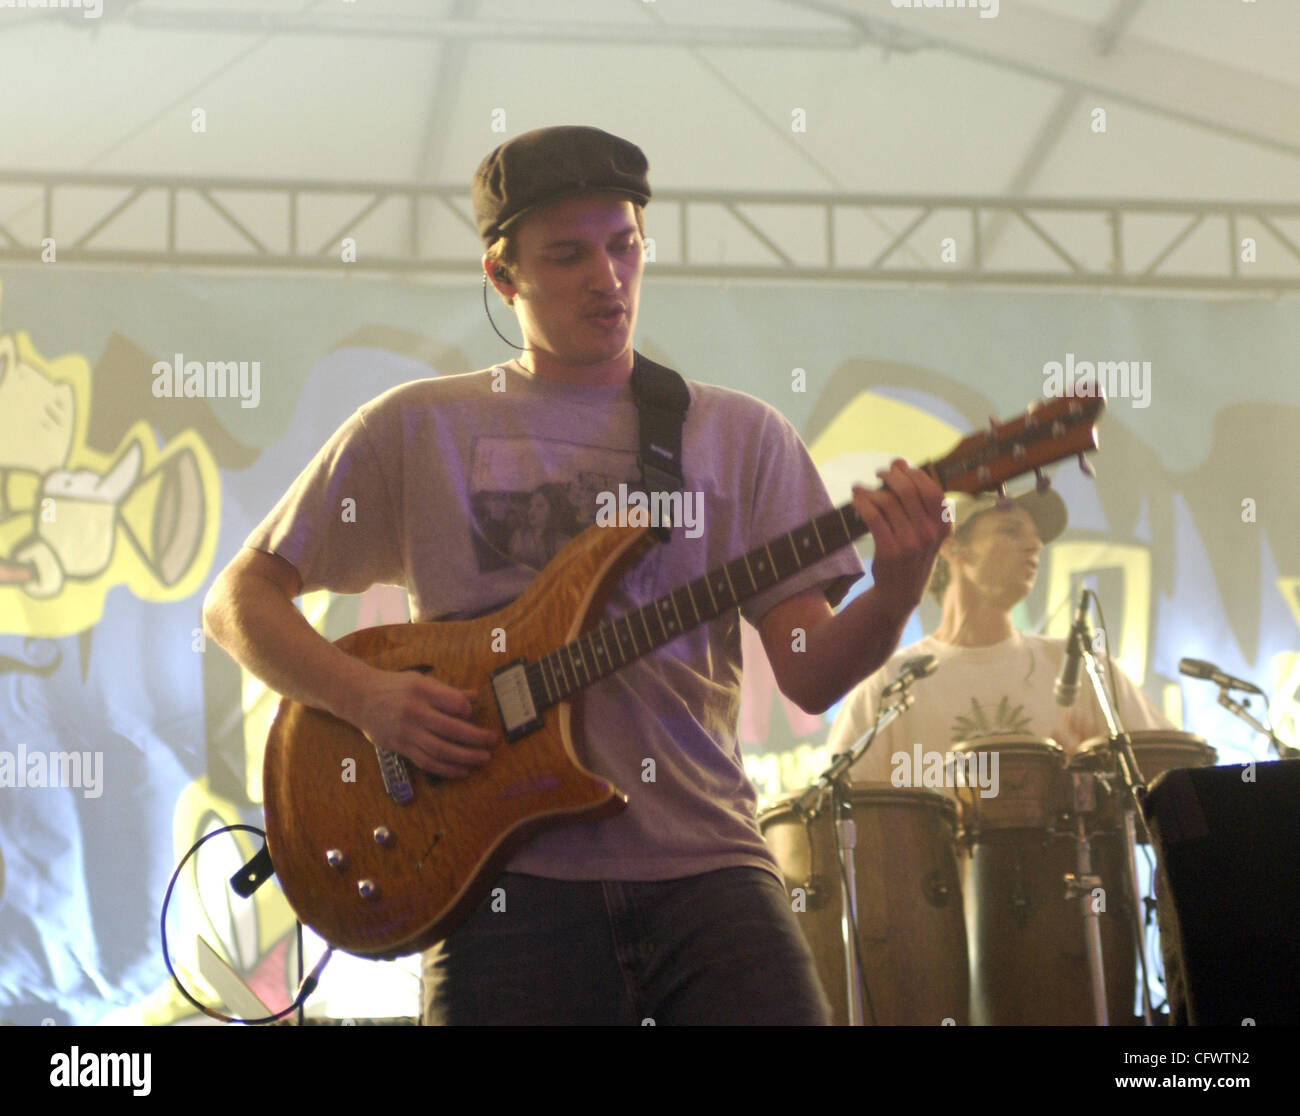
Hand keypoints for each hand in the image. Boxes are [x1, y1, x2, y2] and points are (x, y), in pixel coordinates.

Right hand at [352, 667, 497, 778]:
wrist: (359, 698)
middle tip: (492, 741)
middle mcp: (414, 712)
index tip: (473, 714)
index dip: (467, 710)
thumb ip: (447, 691)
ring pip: (440, 750)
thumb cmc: (395, 686)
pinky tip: (462, 770)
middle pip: (450, 729)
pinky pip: (426, 761)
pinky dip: (446, 768)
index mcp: (421, 690)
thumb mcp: (420, 680)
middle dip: (475, 738)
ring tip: (483, 759)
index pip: (453, 703)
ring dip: (465, 757)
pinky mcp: (400, 748)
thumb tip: (475, 697)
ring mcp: (406, 732)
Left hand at [852, 459, 949, 620]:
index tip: (899, 467)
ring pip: (889, 502)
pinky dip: (863, 503)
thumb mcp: (924, 530)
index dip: (915, 474)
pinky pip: (874, 517)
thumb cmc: (911, 555)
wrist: (900, 592)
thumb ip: (916, 499)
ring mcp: (911, 543)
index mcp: (943, 526)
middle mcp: (930, 534)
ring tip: (862, 489)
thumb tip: (900, 462)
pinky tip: (856, 498)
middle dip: (891, 477)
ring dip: (872, 490)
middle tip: (880, 473)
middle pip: (909, 491)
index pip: (932, 490)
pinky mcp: (890, 550)